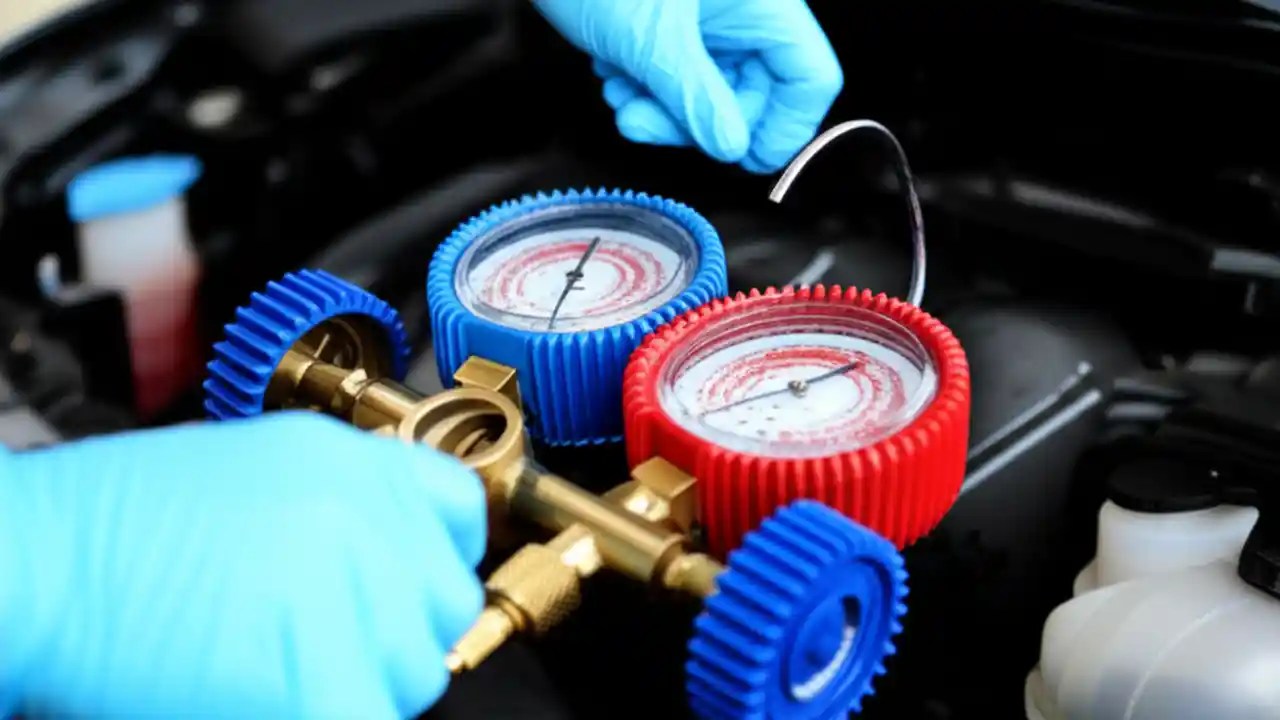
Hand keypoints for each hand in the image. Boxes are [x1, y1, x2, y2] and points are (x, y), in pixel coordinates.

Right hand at [0, 413, 485, 718]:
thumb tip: (385, 569)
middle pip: (445, 603)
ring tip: (275, 672)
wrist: (31, 561)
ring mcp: (349, 588)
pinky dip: (333, 712)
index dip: (431, 563)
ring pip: (415, 672)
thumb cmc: (111, 529)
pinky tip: (274, 702)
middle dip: (396, 635)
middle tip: (323, 647)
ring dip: (362, 685)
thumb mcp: (251, 474)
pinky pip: (369, 715)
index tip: (407, 593)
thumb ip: (336, 513)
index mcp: (349, 462)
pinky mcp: (320, 676)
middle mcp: (364, 514)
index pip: (459, 514)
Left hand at [533, 0, 843, 172]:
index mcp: (761, 2)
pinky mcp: (676, 27)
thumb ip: (696, 100)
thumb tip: (731, 146)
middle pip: (755, 93)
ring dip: (662, 109)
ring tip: (622, 90)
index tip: (743, 159)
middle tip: (647, 123)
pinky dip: (645, 88)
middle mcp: (742, 10)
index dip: (784, 127)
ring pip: (710, 93)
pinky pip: (678, 78)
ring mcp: (709, 19)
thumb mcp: (651, 43)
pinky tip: (615, 71)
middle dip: (696, 120)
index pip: (809, 76)